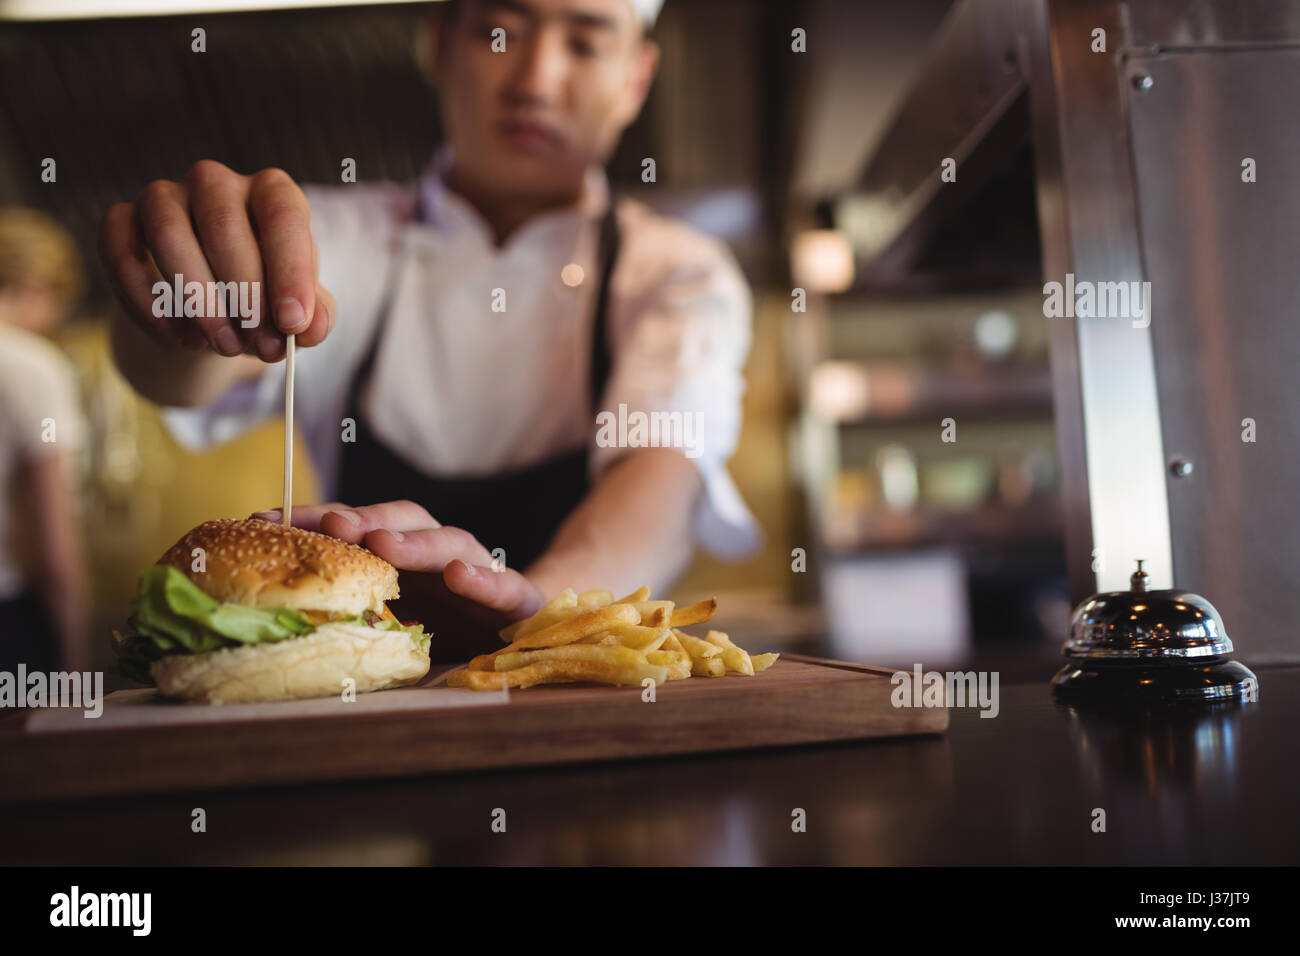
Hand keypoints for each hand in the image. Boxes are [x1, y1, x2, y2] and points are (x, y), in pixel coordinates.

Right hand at [99, 160, 333, 361]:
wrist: (210, 312)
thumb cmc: (263, 301)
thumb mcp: (297, 311)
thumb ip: (315, 317)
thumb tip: (311, 327)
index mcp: (270, 192)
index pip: (282, 216)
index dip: (289, 271)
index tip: (293, 323)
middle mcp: (215, 183)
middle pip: (224, 227)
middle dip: (245, 296)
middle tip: (260, 345)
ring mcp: (162, 197)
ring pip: (169, 236)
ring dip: (198, 302)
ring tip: (225, 345)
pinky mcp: (120, 221)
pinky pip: (123, 257)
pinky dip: (151, 306)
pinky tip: (182, 340)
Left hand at [253, 501, 545, 660]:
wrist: (521, 640)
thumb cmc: (446, 629)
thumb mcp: (389, 622)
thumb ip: (348, 610)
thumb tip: (270, 615)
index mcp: (404, 552)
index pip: (358, 525)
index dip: (316, 519)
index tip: (269, 521)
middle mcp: (440, 551)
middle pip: (405, 521)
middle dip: (366, 519)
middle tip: (334, 525)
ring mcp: (480, 569)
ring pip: (451, 543)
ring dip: (416, 542)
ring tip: (386, 546)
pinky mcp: (517, 599)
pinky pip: (502, 584)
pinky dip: (482, 579)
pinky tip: (461, 577)